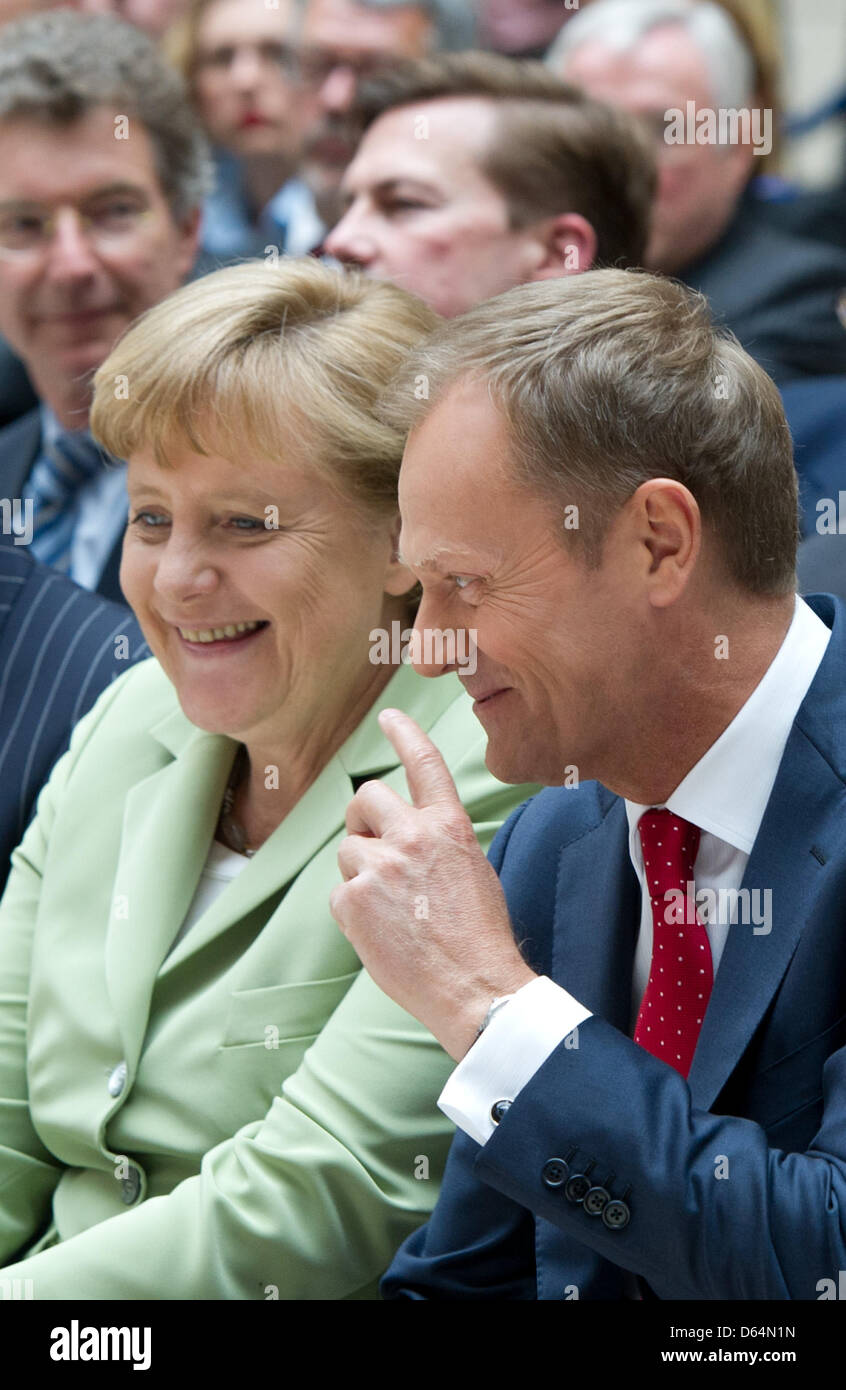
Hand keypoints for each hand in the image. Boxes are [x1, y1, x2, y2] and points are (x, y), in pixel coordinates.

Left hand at [330, 708, 536, 1059]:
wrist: (474, 987)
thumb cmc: (479, 935)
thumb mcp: (473, 870)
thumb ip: (439, 842)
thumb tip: (407, 836)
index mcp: (449, 826)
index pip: (424, 763)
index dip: (405, 734)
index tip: (389, 716)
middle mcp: (412, 836)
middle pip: (366, 797)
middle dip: (363, 818)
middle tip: (373, 846)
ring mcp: (379, 866)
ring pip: (349, 848)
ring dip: (360, 871)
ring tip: (390, 907)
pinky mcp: (353, 899)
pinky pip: (340, 891)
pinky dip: (354, 910)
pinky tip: (382, 931)